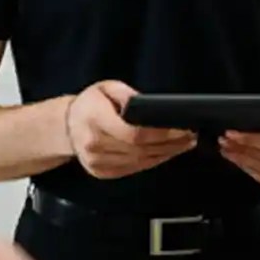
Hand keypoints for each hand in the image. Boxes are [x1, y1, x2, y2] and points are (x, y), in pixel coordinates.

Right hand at [66, 81, 195, 179]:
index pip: (134, 134)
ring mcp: (97, 162)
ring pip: (140, 162)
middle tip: (191, 136)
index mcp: (95, 121)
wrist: (67, 126)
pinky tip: (168, 152)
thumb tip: (146, 106)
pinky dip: (154, 161)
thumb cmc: (90, 104)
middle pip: (141, 150)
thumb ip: (126, 94)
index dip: (162, 134)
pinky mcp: (102, 172)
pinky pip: (134, 169)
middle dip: (171, 144)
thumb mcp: (107, 87)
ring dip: (167, 154)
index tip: (182, 129)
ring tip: (185, 144)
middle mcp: (94, 145)